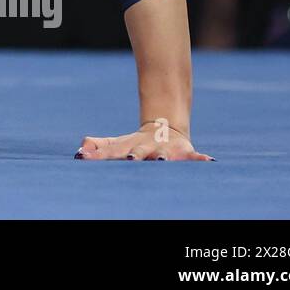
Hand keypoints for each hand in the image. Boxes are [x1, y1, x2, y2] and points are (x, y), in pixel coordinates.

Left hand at [75, 124, 213, 160]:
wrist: (163, 128)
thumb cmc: (134, 144)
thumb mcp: (116, 144)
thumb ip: (98, 147)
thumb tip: (81, 150)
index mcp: (127, 148)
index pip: (110, 152)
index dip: (98, 156)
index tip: (84, 158)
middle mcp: (146, 148)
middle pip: (138, 152)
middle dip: (134, 156)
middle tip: (129, 160)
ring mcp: (165, 150)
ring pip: (165, 154)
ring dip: (163, 157)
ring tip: (161, 160)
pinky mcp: (184, 151)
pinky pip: (195, 156)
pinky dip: (201, 159)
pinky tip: (208, 161)